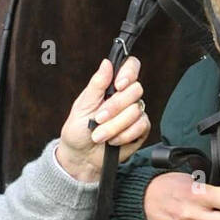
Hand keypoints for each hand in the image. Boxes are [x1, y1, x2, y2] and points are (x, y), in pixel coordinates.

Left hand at [57, 57, 150, 181]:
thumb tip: (106, 63)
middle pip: (135, 90)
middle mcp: (126, 97)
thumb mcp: (83, 105)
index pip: (131, 67)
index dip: (129, 72)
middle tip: (98, 118)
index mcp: (112, 86)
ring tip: (99, 135)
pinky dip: (123, 135)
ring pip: (135, 111)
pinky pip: (141, 126)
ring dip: (114, 126)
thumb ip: (97, 84)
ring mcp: (135, 113)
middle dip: (114, 107)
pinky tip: (113, 140)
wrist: (81, 156)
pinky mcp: (141, 130)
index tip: (118, 85)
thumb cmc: (78, 130)